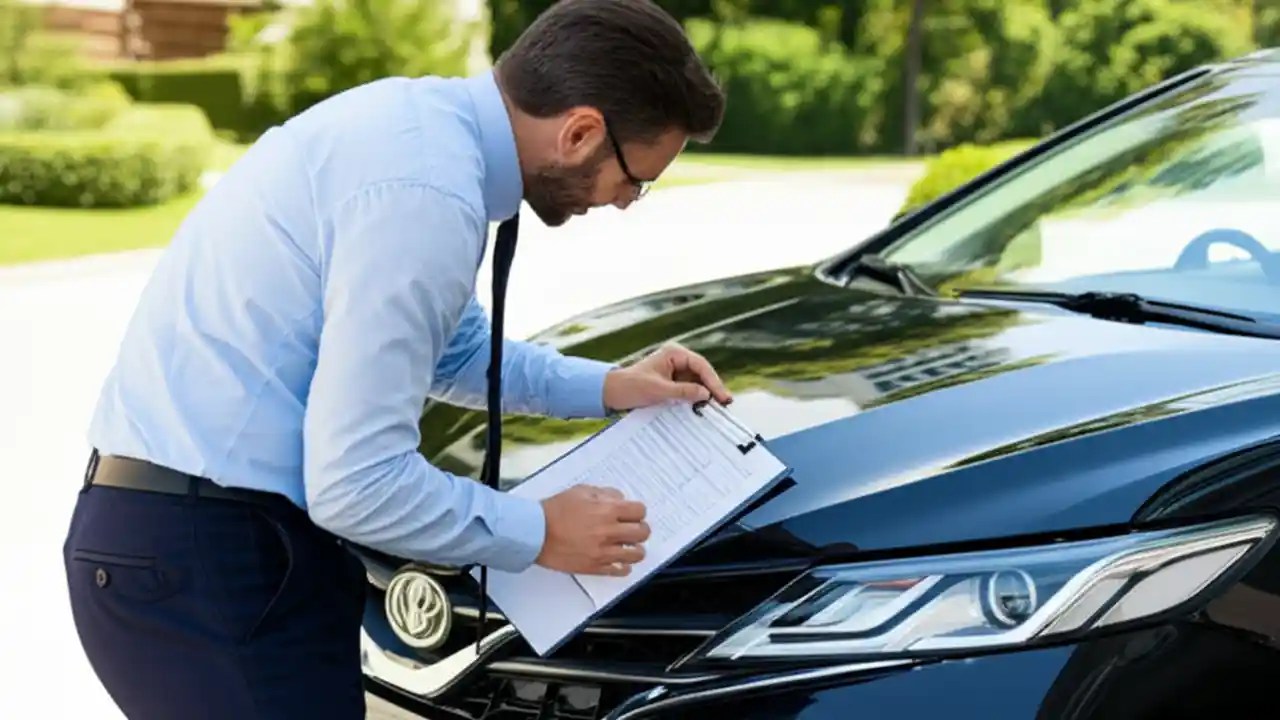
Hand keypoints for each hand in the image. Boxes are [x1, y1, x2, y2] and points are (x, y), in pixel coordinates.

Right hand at [537, 485, 650, 575]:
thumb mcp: (580, 492)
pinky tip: (617, 560)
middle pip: (642, 533)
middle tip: (632, 529)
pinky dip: (623, 566)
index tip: (632, 514)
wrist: (534, 533)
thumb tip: (620, 499)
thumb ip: (604, 494)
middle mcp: (608, 531)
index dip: (637, 512)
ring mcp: (602, 551)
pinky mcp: (595, 567)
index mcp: (606, 510)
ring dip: (635, 549)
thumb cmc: (554, 511)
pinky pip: (621, 570)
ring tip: (627, 546)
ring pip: (636, 554)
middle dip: (640, 529)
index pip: (640, 511)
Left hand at [602, 342, 731, 411]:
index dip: (713, 380)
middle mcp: (677, 360)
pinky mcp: (672, 384)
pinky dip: (696, 399)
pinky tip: (703, 409)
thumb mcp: (658, 390)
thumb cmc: (631, 386)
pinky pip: (689, 390)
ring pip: (697, 382)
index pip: (700, 365)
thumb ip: (683, 391)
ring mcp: (675, 372)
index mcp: (673, 353)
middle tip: (725, 403)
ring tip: (717, 408)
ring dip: (706, 394)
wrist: (612, 393)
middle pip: (702, 373)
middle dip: (712, 388)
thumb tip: (706, 394)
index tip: (721, 395)